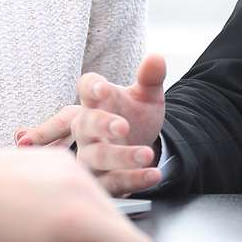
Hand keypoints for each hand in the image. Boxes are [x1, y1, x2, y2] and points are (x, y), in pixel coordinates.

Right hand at [16, 55, 167, 195]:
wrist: (138, 147)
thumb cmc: (135, 117)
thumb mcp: (147, 97)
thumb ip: (150, 78)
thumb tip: (157, 58)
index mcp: (95, 103)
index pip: (86, 88)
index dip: (91, 88)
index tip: (103, 89)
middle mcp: (87, 130)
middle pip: (85, 125)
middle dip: (102, 124)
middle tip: (122, 126)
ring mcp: (91, 156)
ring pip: (97, 158)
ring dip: (121, 157)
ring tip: (147, 154)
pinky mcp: (102, 180)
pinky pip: (112, 183)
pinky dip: (133, 180)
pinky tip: (153, 175)